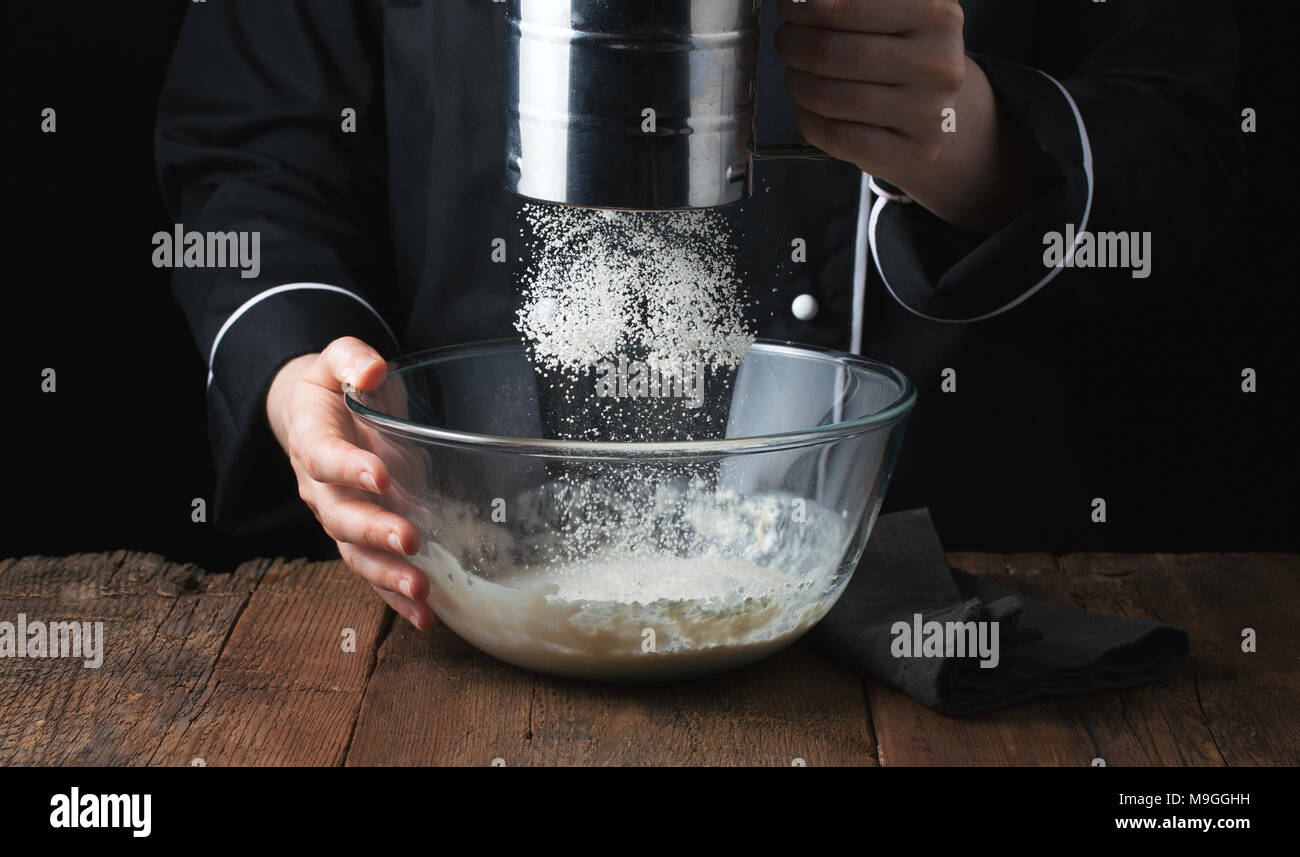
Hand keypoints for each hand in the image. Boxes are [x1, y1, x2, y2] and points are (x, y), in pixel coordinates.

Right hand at [266, 337, 433, 630]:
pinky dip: (397, 597)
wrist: (317, 415)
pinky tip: (426, 616)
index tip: (379, 474)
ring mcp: (341, 517)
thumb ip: (352, 359)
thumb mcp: (338, 360)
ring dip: (387, 575)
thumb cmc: (337, 387)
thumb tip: (371, 371)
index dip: (349, 468)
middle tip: (407, 539)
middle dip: (374, 531)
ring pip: (356, 553)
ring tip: (420, 591)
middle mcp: (321, 487)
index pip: (325, 457)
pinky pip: (376, 571)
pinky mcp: (363, 537)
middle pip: (340, 516)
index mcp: (312, 440)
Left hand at [776, 0, 1033, 229]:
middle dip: (792, 45)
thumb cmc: (905, 57)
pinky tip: (809, 112)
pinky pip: (836, 136)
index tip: (789, 9)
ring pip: (827, 96)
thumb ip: (853, 5)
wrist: (942, 114)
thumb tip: (798, 2)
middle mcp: (937, 62)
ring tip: (797, 76)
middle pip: (828, 52)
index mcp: (935, 13)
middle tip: (787, 42)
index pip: (844, 7)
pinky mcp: (911, 152)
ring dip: (797, 84)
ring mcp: (927, 112)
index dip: (804, 8)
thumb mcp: (898, 14)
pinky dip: (808, 122)